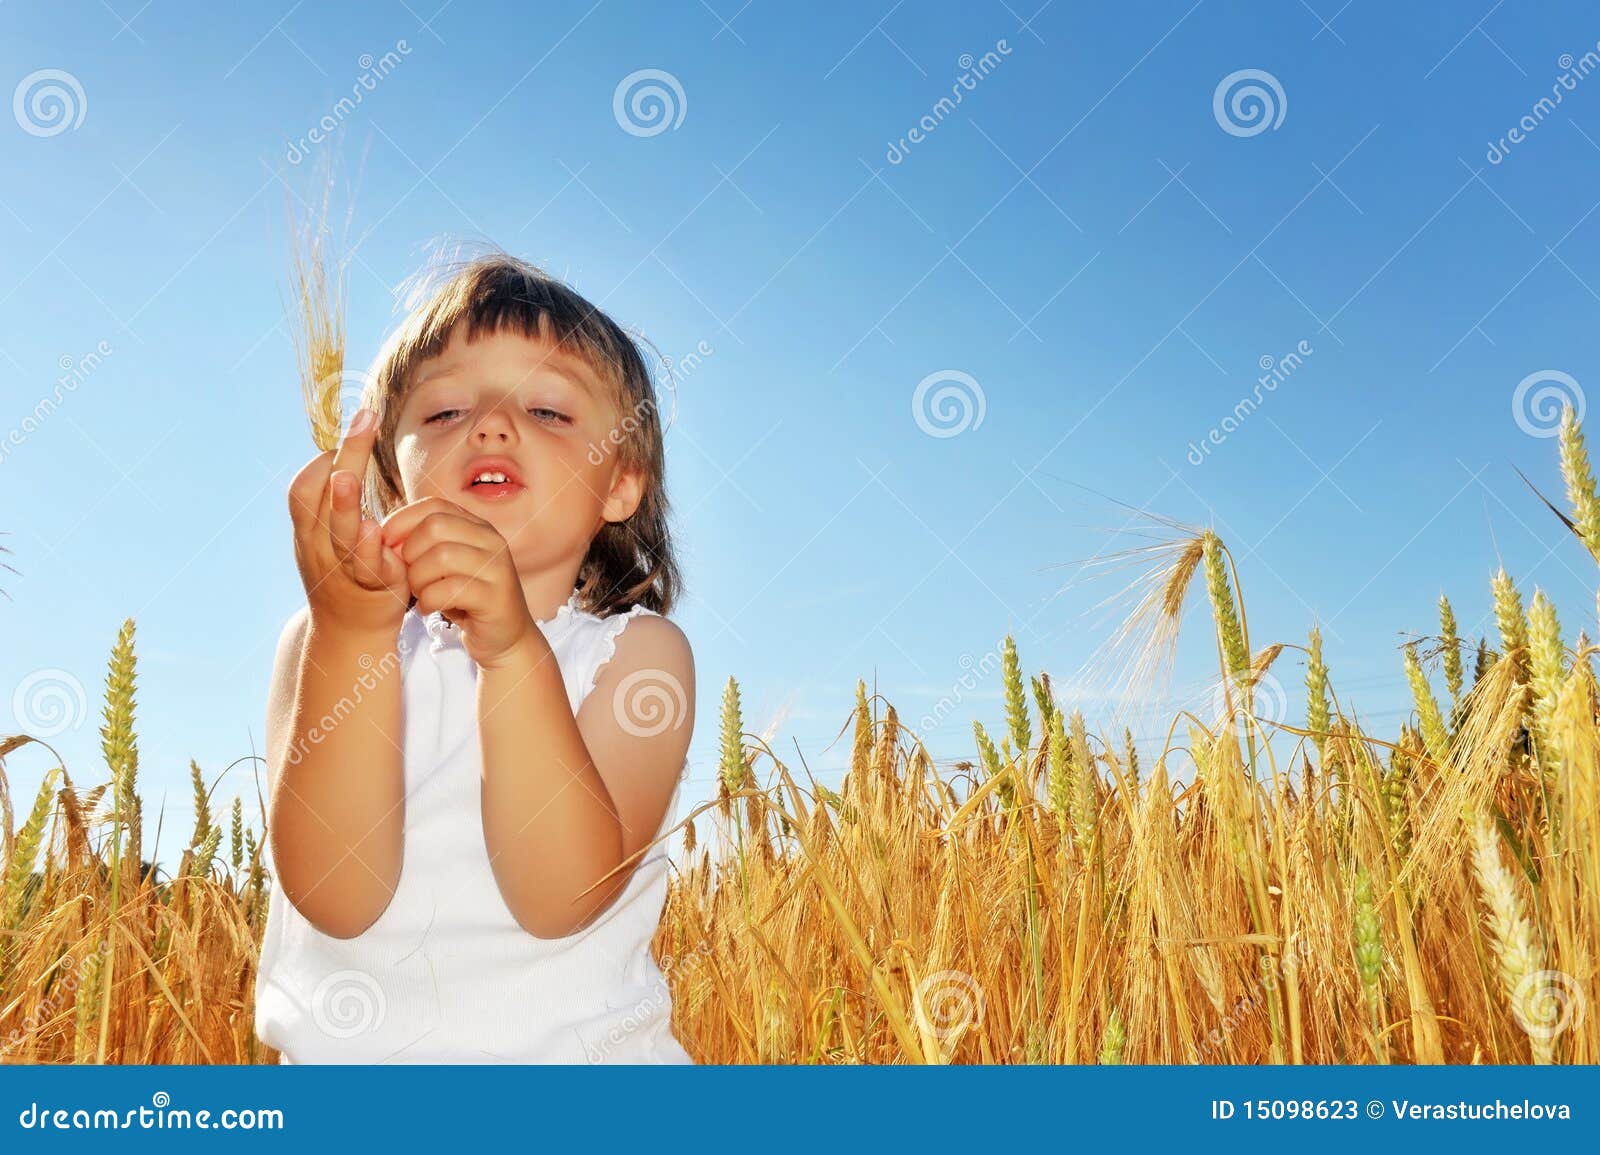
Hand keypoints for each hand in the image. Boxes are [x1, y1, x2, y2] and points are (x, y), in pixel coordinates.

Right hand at [286, 408, 410, 638]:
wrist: (349, 632)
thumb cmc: (347, 571)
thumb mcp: (333, 533)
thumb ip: (336, 499)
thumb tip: (345, 449)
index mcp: (309, 529)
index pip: (306, 486)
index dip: (326, 457)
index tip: (355, 424)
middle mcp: (318, 546)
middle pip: (322, 498)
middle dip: (344, 457)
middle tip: (365, 418)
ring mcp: (341, 569)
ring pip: (338, 535)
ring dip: (343, 506)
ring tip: (347, 476)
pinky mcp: (372, 588)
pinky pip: (367, 568)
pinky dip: (368, 549)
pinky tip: (374, 530)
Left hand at [379, 497, 535, 669]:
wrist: (503, 637)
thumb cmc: (465, 598)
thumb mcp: (442, 565)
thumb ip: (421, 545)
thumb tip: (381, 534)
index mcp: (477, 527)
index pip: (434, 506)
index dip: (402, 521)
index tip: (386, 545)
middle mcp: (491, 540)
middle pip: (435, 527)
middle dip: (410, 554)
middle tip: (409, 578)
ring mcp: (497, 567)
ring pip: (441, 556)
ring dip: (418, 579)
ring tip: (419, 594)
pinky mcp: (495, 596)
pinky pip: (450, 590)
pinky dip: (429, 600)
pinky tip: (429, 608)